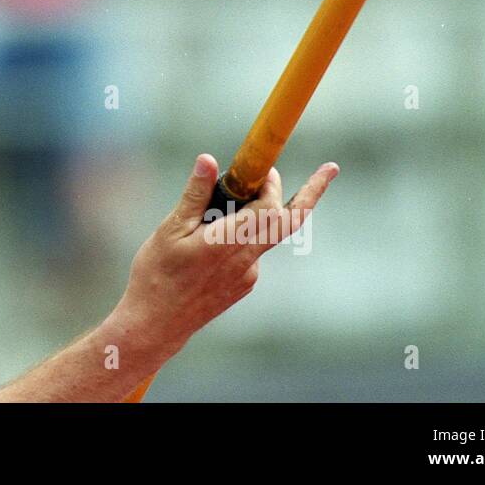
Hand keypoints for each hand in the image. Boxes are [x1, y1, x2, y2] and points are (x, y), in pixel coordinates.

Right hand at [111, 154, 337, 358]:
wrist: (156, 324)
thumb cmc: (157, 275)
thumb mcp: (170, 229)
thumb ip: (195, 195)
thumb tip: (208, 160)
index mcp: (228, 242)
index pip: (270, 207)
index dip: (273, 183)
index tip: (266, 167)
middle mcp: (246, 260)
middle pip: (290, 223)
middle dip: (311, 194)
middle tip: (328, 170)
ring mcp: (248, 276)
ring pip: (267, 236)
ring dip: (260, 213)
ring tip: (220, 205)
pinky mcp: (244, 285)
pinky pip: (252, 252)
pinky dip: (242, 235)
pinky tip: (208, 240)